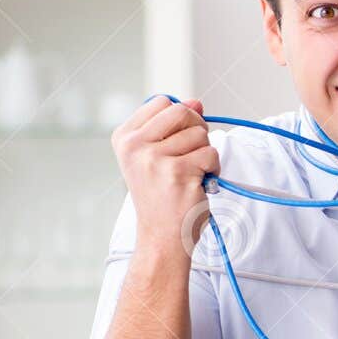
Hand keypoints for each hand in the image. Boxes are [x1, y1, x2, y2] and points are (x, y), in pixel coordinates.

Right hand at [111, 96, 219, 261]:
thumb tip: (196, 101)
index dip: (181, 117)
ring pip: (200, 134)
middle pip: (182, 111)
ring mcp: (154, 158)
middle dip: (197, 130)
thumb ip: (173, 127)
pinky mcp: (177, 172)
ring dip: (205, 154)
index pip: (162, 102)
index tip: (179, 139)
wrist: (162, 236)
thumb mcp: (157, 156)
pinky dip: (213, 169)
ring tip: (193, 174)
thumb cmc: (162, 196)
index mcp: (124, 137)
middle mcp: (134, 145)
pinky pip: (210, 154)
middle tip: (193, 154)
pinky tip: (199, 184)